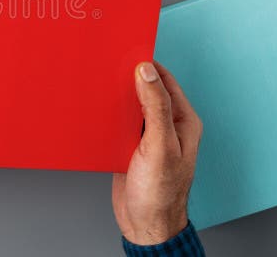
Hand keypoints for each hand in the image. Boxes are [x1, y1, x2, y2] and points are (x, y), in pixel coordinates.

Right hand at [112, 61, 202, 244]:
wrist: (144, 226)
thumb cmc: (161, 192)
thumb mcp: (160, 145)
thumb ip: (155, 107)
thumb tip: (146, 71)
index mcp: (183, 121)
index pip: (164, 81)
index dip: (146, 65)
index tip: (126, 51)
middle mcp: (167, 126)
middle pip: (145, 91)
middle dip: (127, 78)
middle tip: (106, 64)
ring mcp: (147, 137)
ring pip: (129, 106)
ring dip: (114, 97)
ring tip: (96, 83)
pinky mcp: (129, 147)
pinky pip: (117, 123)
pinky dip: (106, 116)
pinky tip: (93, 110)